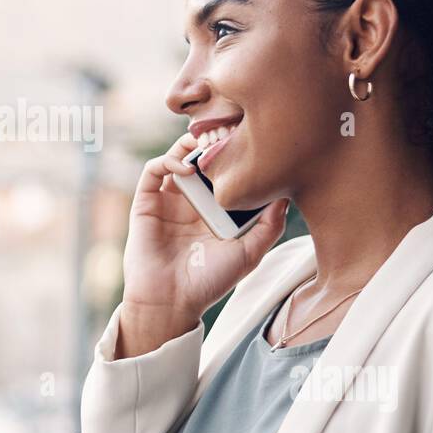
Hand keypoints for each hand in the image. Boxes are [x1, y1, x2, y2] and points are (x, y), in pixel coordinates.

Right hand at [116, 132, 289, 356]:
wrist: (172, 301)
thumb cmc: (209, 281)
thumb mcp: (249, 254)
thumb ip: (269, 227)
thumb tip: (286, 195)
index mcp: (214, 210)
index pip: (224, 172)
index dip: (232, 154)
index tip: (248, 142)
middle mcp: (191, 201)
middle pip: (200, 158)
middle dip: (212, 141)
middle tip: (226, 131)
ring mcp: (167, 200)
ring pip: (177, 157)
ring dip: (190, 145)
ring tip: (206, 144)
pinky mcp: (146, 202)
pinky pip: (154, 170)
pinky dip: (168, 160)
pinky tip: (186, 167)